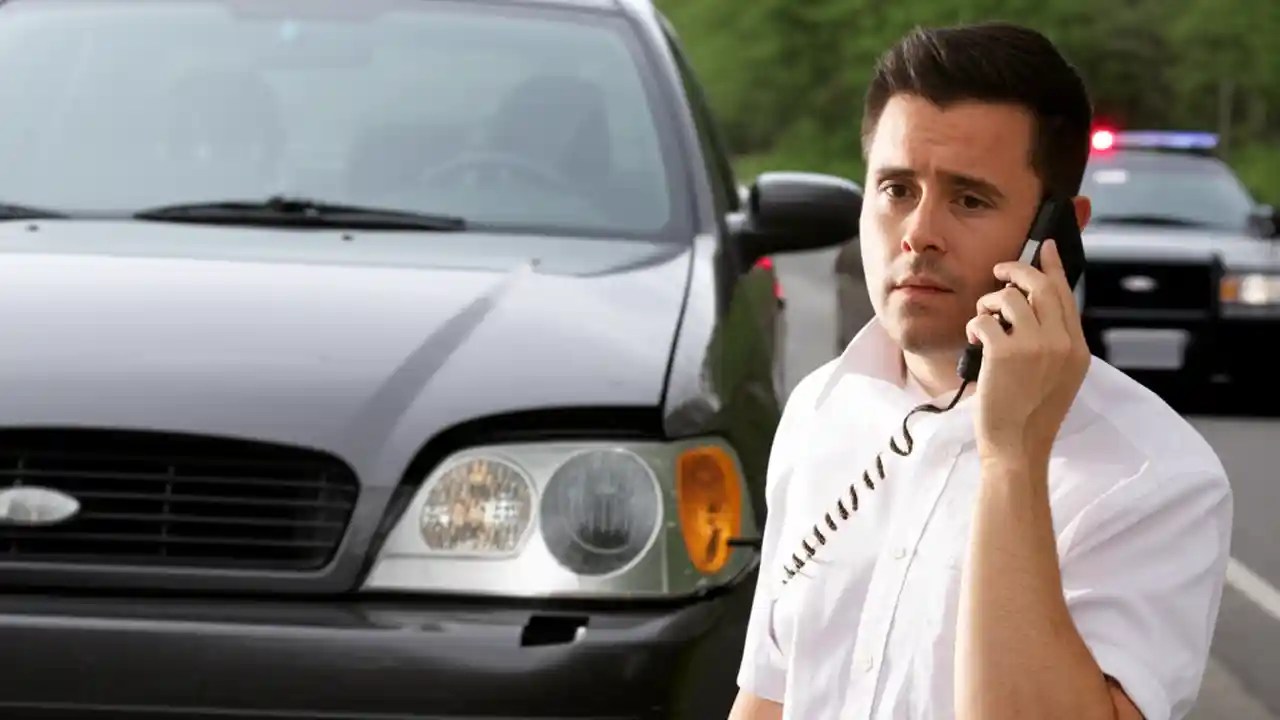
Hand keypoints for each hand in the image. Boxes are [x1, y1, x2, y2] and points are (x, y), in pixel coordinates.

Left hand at [966, 240, 1090, 462]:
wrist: (1018, 447)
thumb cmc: (1031, 415)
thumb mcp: (1058, 377)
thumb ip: (1053, 342)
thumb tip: (1033, 304)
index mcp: (1077, 349)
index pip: (1066, 295)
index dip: (1052, 268)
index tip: (1045, 247)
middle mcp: (1061, 343)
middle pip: (1040, 286)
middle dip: (1017, 270)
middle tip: (1000, 272)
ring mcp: (1035, 347)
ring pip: (1010, 297)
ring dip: (990, 301)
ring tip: (984, 318)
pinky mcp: (1005, 353)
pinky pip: (984, 319)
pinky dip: (974, 324)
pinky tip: (974, 339)